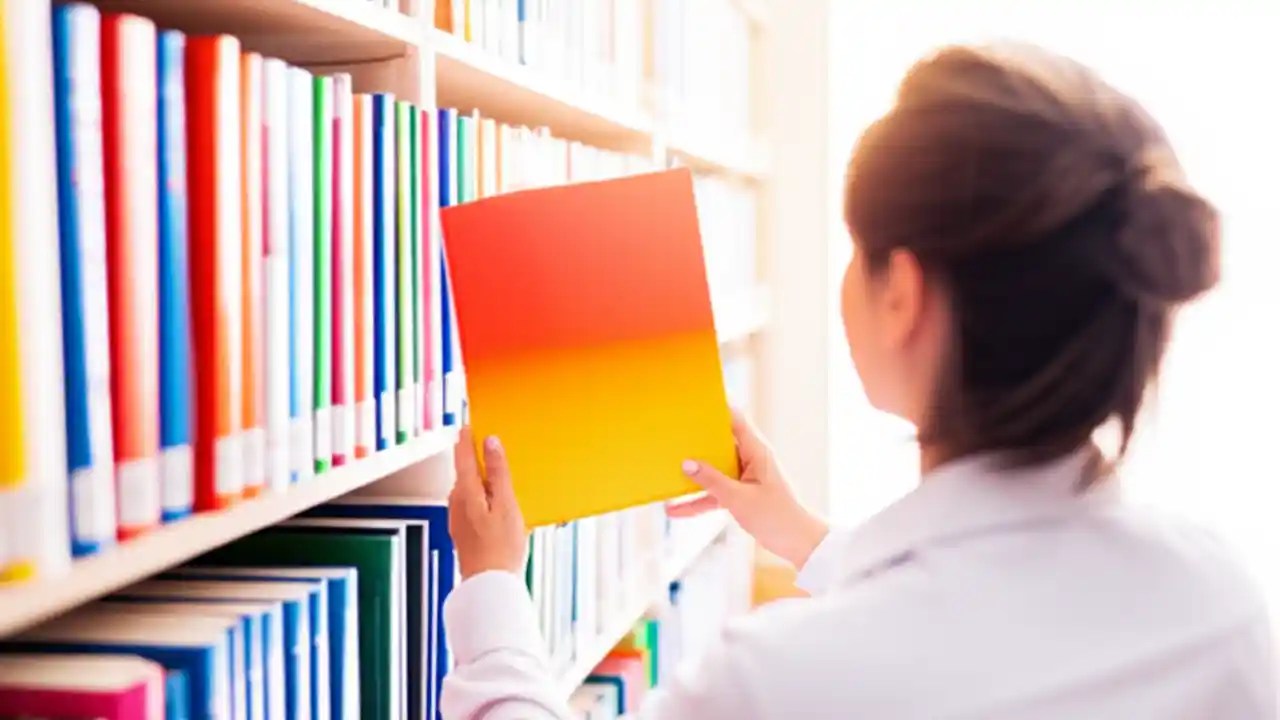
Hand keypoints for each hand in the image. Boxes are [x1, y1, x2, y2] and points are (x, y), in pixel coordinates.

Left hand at [448, 427, 527, 579]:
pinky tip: (500, 505)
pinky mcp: (464, 529)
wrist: (489, 585)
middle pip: (465, 471)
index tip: (472, 423)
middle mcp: (456, 501)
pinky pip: (473, 503)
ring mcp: (458, 516)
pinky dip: (484, 496)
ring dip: (484, 479)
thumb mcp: (505, 504)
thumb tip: (490, 442)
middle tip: (495, 447)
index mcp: (465, 491)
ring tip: (503, 477)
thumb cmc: (500, 547)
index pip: (461, 454)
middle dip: (478, 458)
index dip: (467, 437)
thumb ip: (497, 471)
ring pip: (470, 488)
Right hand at [669, 410, 828, 568]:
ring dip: (694, 476)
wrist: (800, 544)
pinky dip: (700, 499)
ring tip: (667, 474)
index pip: (736, 420)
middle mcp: (751, 459)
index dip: (717, 408)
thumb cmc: (778, 517)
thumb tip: (687, 463)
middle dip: (697, 442)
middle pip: (720, 444)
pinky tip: (676, 510)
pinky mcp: (742, 495)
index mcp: (757, 451)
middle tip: (672, 437)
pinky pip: (716, 492)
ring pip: (715, 470)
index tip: (695, 403)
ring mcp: (746, 477)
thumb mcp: (739, 499)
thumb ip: (712, 481)